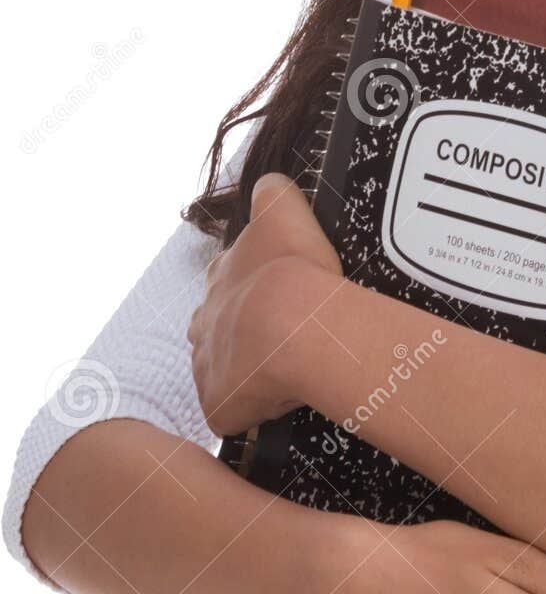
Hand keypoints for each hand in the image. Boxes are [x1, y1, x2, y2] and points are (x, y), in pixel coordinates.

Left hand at [188, 171, 341, 435]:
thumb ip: (271, 191)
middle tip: (277, 333)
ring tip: (278, 370)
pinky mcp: (217, 405)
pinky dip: (251, 407)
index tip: (275, 290)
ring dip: (242, 369)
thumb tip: (268, 182)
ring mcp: (207, 365)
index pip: (227, 278)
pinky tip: (278, 399)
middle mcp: (205, 319)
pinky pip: (230, 410)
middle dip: (238, 329)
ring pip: (219, 368)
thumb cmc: (293, 266)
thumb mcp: (282, 207)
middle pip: (215, 324)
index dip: (251, 284)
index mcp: (221, 277)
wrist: (293, 323)